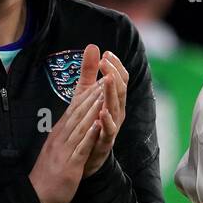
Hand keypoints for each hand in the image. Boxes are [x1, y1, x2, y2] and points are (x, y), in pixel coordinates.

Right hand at [27, 82, 103, 202]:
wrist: (37, 197)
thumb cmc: (48, 174)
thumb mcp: (57, 149)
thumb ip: (65, 134)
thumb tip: (72, 121)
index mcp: (59, 133)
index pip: (74, 109)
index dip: (88, 94)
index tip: (100, 79)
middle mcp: (61, 138)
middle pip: (78, 112)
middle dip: (93, 94)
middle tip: (106, 77)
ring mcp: (64, 150)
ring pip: (80, 126)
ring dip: (93, 109)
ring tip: (104, 93)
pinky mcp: (69, 165)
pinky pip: (81, 148)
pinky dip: (90, 135)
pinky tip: (99, 124)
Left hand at [71, 46, 127, 176]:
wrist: (82, 156)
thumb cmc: (87, 123)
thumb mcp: (85, 93)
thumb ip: (89, 72)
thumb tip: (94, 46)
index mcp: (114, 100)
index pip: (120, 79)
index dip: (115, 66)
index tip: (105, 54)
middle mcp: (117, 113)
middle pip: (120, 91)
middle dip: (113, 75)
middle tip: (104, 63)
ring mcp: (112, 128)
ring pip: (116, 109)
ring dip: (111, 94)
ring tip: (107, 80)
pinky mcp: (104, 143)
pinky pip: (108, 132)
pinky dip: (106, 123)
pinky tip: (102, 113)